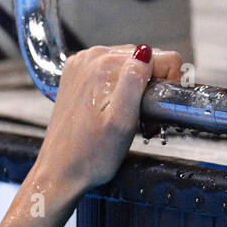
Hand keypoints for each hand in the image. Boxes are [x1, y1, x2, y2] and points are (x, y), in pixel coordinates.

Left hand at [32, 45, 183, 200]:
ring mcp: (80, 66)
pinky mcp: (76, 77)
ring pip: (127, 66)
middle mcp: (90, 58)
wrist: (60, 174)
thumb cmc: (90, 156)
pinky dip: (117, 88)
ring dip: (134, 88)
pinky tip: (111, 110)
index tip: (158, 107)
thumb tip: (145, 52)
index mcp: (104, 65)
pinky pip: (109, 73)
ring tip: (125, 116)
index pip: (159, 57)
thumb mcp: (122, 122)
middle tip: (141, 118)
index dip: (167, 83)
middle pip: (142, 60)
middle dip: (149, 86)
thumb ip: (135, 81)